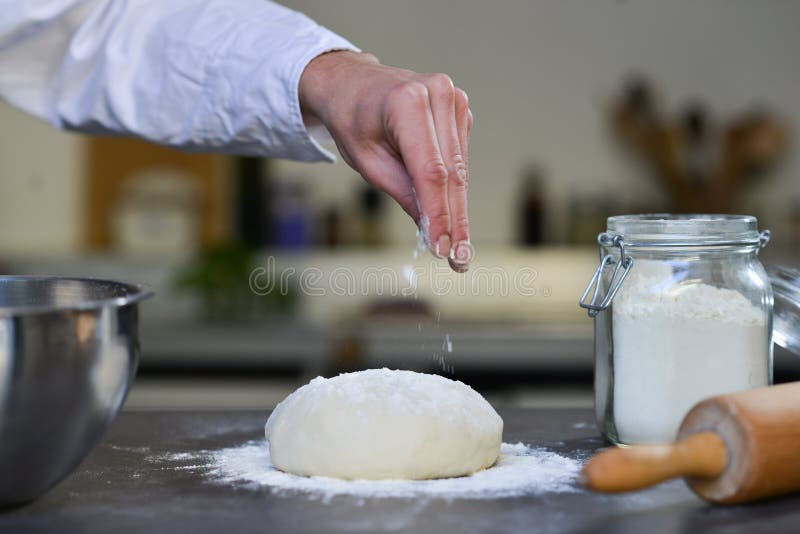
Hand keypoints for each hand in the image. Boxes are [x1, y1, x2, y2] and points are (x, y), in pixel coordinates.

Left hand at [299, 51, 472, 271]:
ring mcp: (454, 99)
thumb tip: (433, 230)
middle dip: (455, 220)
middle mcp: (438, 94)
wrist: (353, 84)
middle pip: (452, 173)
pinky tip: (448, 212)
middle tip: (459, 259)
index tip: (443, 248)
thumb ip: (402, 193)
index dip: (439, 214)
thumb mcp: (367, 162)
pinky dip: (453, 188)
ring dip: (458, 209)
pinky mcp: (460, 110)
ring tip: (457, 246)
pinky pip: (460, 159)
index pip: (430, 172)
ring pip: (461, 169)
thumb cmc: (353, 120)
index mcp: (407, 102)